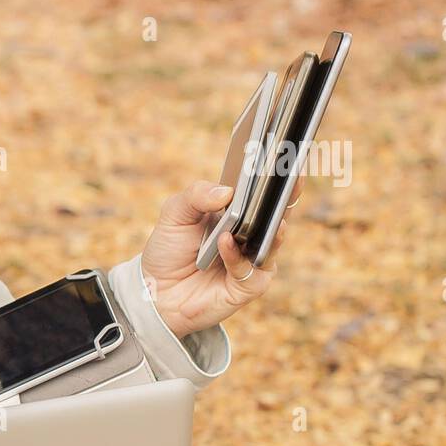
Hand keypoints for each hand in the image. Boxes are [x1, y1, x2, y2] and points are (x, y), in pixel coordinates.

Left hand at [139, 176, 302, 338]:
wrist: (155, 293)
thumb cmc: (170, 250)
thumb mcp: (175, 215)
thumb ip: (196, 196)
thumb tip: (227, 192)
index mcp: (239, 212)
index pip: (264, 190)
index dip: (277, 172)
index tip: (285, 153)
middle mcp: (252, 234)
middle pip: (278, 211)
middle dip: (287, 193)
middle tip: (291, 175)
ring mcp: (254, 259)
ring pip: (273, 240)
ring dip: (267, 225)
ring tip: (260, 210)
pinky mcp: (248, 285)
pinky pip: (250, 268)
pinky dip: (236, 254)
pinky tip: (224, 241)